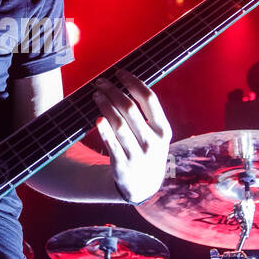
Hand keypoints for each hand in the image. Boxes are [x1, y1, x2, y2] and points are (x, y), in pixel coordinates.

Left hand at [92, 69, 172, 204]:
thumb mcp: (156, 135)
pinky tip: (97, 119)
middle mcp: (152, 142)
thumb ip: (147, 113)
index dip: (133, 82)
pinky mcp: (122, 165)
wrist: (141, 185)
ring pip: (119, 124)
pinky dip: (104, 131)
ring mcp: (138, 155)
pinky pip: (111, 144)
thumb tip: (126, 82)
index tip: (119, 72)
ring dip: (105, 106)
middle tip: (100, 82)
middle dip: (113, 91)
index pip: (149, 98)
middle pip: (130, 108)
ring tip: (96, 95)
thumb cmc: (146, 150)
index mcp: (163, 130)